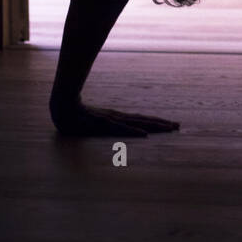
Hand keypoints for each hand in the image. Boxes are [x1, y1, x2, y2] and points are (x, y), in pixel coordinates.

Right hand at [51, 100, 179, 137]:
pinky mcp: (103, 124)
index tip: (171, 125)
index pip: (141, 120)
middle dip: (162, 124)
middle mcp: (118, 118)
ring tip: (168, 128)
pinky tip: (144, 134)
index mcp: (118, 118)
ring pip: (137, 123)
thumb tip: (109, 128)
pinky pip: (121, 129)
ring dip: (153, 126)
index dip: (156, 122)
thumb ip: (102, 124)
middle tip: (178, 126)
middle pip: (144, 120)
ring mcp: (111, 120)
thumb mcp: (94, 123)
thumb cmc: (76, 116)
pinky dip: (133, 131)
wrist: (62, 107)